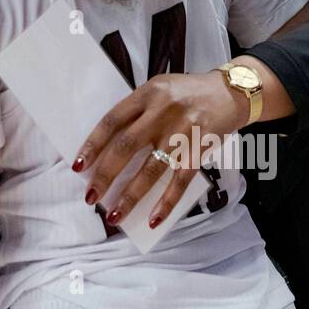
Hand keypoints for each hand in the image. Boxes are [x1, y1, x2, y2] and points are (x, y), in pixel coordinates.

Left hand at [73, 71, 246, 226]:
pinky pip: (180, 179)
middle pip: (126, 146)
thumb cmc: (187, 93)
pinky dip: (167, 201)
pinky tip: (154, 218)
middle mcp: (162, 110)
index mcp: (147, 94)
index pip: (112, 120)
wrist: (231, 91)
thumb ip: (136, 112)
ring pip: (151, 168)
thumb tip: (107, 150)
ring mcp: (182, 130)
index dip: (93, 144)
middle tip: (90, 196)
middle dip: (105, 174)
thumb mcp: (158, 90)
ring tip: (115, 214)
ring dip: (130, 195)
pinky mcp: (200, 148)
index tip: (77, 166)